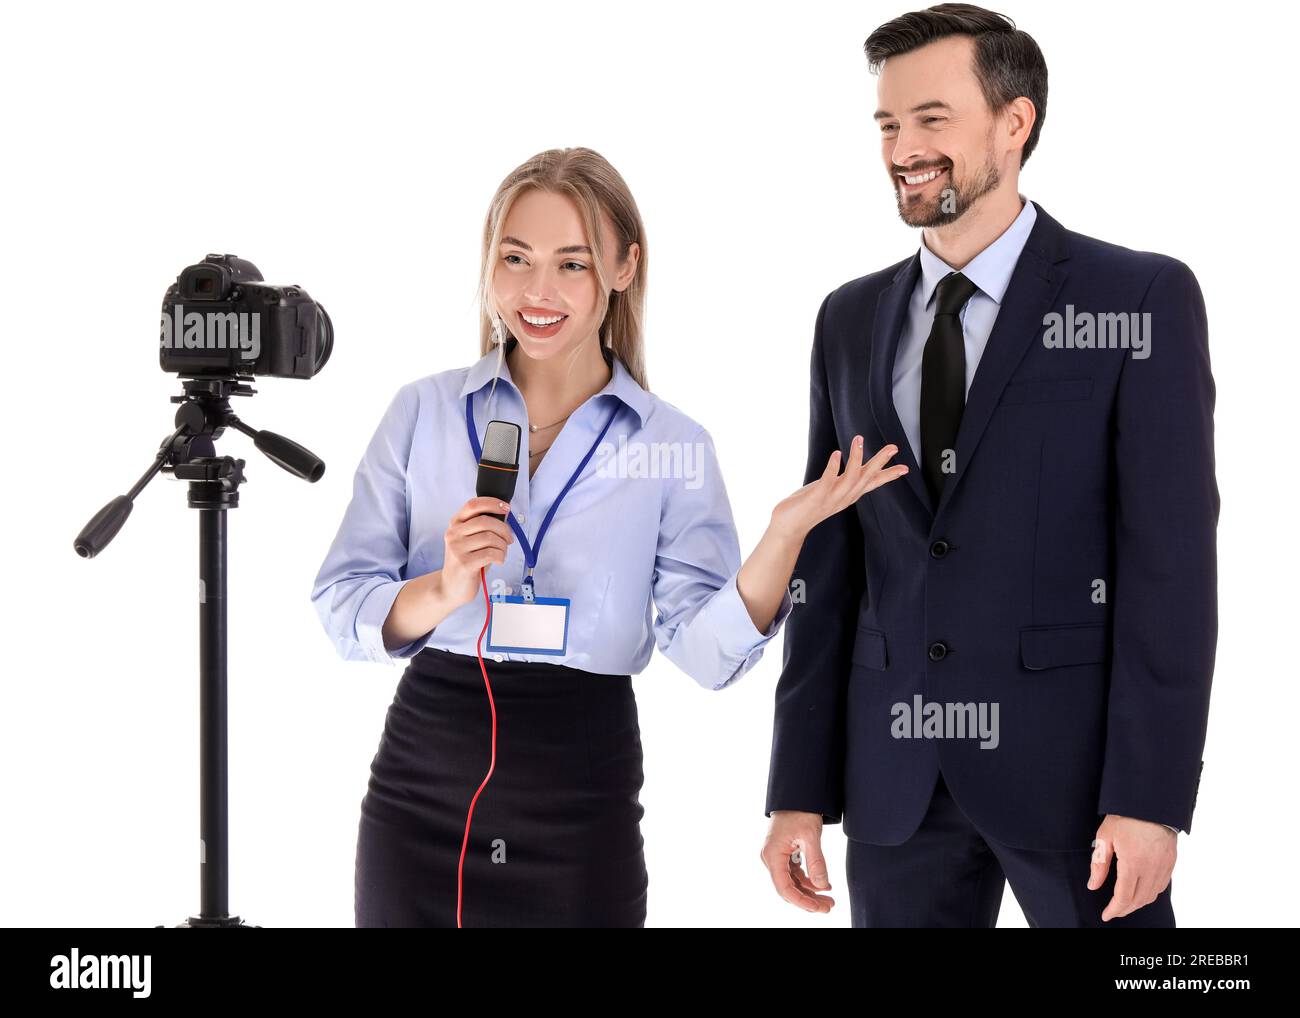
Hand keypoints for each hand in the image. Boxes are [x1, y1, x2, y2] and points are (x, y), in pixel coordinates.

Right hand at [440, 496, 514, 607]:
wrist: (450, 587)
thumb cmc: (467, 562)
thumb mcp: (471, 540)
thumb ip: (483, 527)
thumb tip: (504, 513)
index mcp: (455, 524)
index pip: (473, 505)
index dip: (492, 503)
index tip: (506, 508)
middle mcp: (453, 534)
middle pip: (486, 521)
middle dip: (504, 529)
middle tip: (509, 539)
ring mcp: (457, 549)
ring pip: (491, 538)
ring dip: (503, 546)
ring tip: (501, 553)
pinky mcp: (465, 563)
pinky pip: (491, 553)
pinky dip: (500, 556)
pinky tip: (498, 561)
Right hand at [760, 811, 834, 912]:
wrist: (797, 794)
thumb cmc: (800, 811)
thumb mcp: (811, 836)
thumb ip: (816, 862)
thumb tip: (822, 885)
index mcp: (773, 855)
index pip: (784, 888)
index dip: (801, 901)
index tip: (818, 907)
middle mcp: (771, 859)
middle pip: (788, 889)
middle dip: (808, 900)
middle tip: (829, 906)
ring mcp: (777, 857)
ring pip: (792, 883)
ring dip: (810, 892)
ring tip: (829, 898)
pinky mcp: (784, 855)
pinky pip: (795, 874)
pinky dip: (808, 881)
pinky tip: (823, 885)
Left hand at [770, 437, 906, 540]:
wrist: (788, 528)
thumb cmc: (806, 507)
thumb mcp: (830, 492)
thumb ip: (842, 481)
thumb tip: (854, 469)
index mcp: (848, 495)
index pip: (872, 484)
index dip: (888, 475)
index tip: (905, 468)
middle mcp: (843, 498)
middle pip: (866, 478)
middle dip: (880, 463)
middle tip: (893, 447)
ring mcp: (830, 499)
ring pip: (850, 478)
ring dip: (856, 458)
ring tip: (859, 440)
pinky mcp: (815, 498)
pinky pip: (827, 482)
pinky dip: (833, 468)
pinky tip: (836, 454)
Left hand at [1089, 814, 1177, 921]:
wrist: (1152, 803)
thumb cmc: (1126, 817)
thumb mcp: (1105, 837)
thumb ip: (1099, 864)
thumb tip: (1093, 885)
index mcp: (1133, 863)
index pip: (1124, 896)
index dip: (1114, 909)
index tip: (1106, 915)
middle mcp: (1151, 868)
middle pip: (1138, 900)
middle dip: (1125, 909)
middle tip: (1113, 911)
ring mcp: (1163, 866)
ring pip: (1152, 895)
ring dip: (1138, 903)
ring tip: (1125, 904)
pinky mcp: (1171, 862)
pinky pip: (1162, 886)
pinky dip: (1150, 894)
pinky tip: (1141, 892)